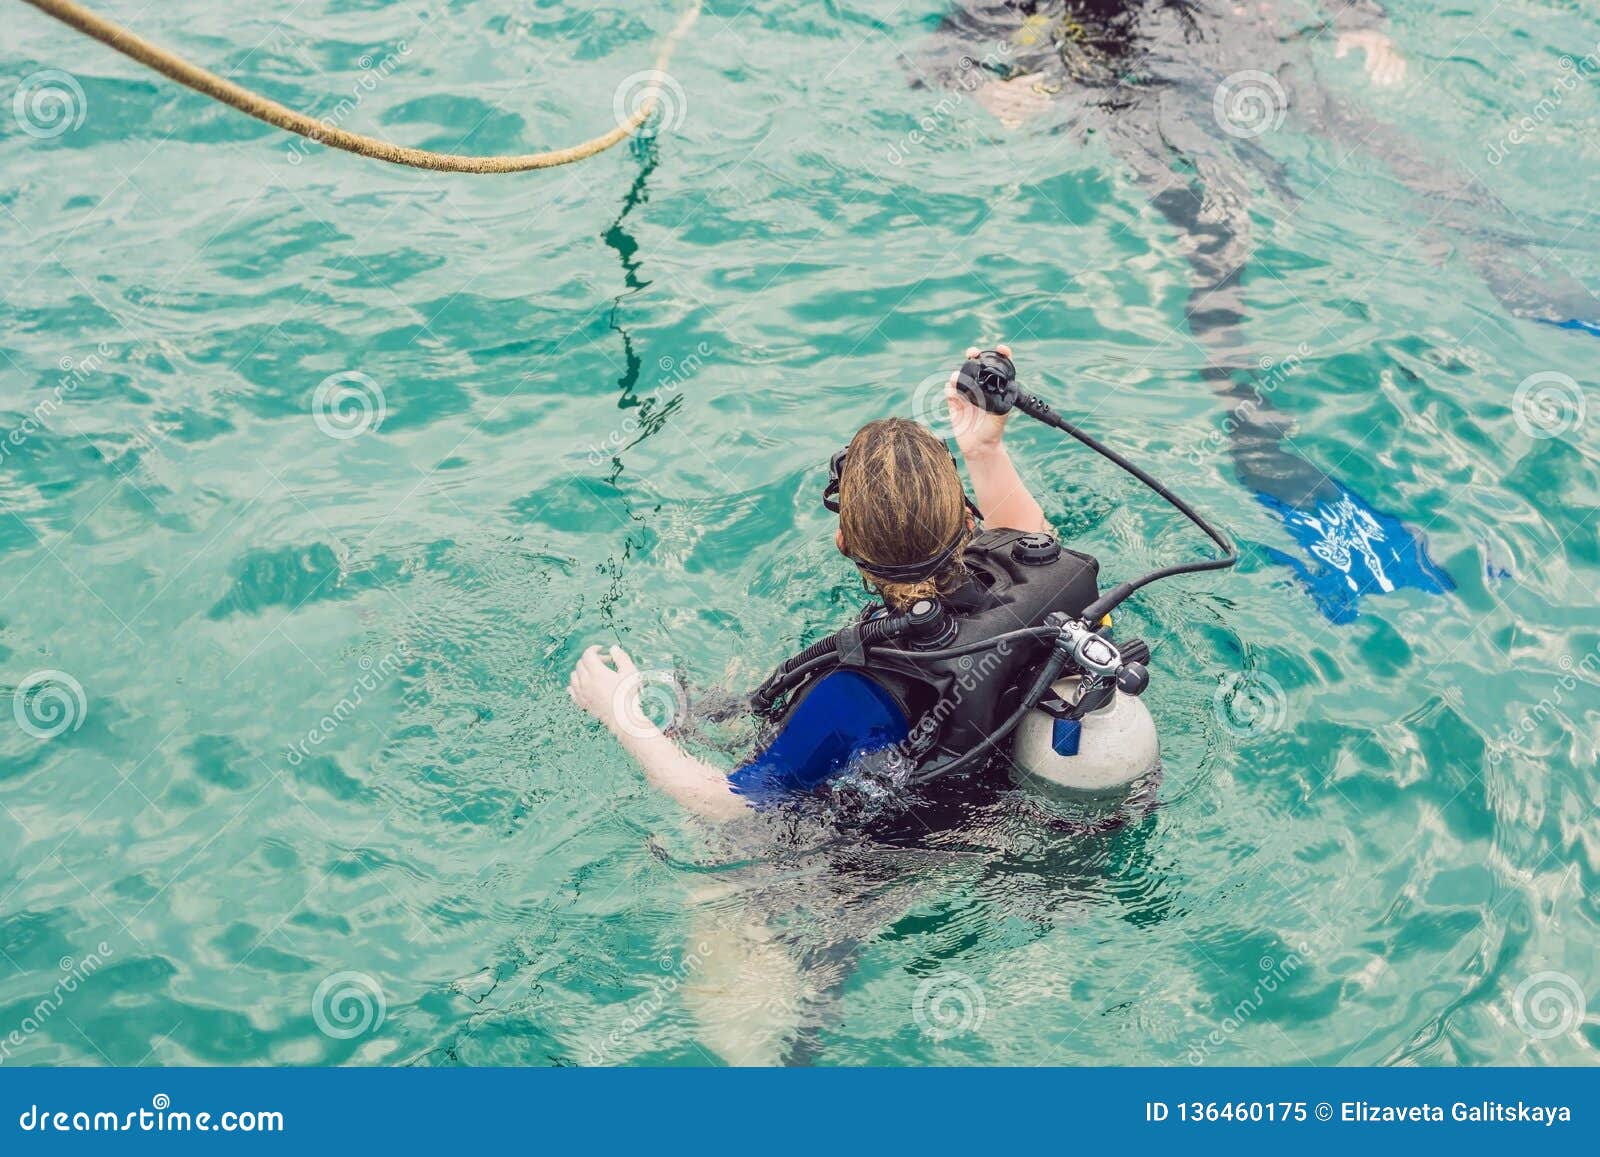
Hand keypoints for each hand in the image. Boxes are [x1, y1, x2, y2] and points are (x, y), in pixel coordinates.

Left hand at [568, 644, 657, 737]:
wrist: (626, 719)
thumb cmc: (630, 695)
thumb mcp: (630, 672)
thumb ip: (621, 658)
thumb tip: (613, 648)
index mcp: (597, 673)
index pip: (588, 655)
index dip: (594, 649)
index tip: (601, 649)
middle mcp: (586, 683)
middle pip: (580, 665)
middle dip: (590, 659)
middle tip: (604, 661)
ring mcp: (583, 695)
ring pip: (574, 677)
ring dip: (581, 671)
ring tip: (593, 672)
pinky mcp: (584, 704)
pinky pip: (572, 692)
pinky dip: (574, 686)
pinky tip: (580, 685)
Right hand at [946, 343, 1013, 457]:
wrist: (979, 446)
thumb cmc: (993, 430)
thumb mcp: (1003, 413)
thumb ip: (1002, 399)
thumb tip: (1002, 384)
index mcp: (992, 387)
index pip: (997, 366)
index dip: (1000, 354)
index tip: (1001, 349)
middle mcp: (979, 387)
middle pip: (974, 364)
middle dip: (973, 355)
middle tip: (972, 353)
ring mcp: (965, 394)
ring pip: (959, 376)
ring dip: (958, 374)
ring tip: (958, 378)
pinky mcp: (953, 402)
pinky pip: (949, 390)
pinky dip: (950, 389)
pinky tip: (953, 394)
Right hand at [973, 75, 1052, 129]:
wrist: (973, 88)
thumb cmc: (993, 81)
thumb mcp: (1010, 79)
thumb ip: (1027, 79)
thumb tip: (1044, 75)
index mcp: (1003, 86)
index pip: (1023, 92)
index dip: (1036, 95)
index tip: (1047, 97)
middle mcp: (1000, 97)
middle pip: (1023, 102)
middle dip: (1038, 105)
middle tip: (1050, 105)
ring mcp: (997, 107)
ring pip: (1019, 111)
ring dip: (1033, 112)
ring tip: (1044, 111)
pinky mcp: (995, 113)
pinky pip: (1012, 117)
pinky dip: (1023, 116)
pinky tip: (1032, 116)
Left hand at [1336, 30, 1406, 87]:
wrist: (1367, 33)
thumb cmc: (1354, 39)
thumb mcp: (1346, 39)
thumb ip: (1341, 45)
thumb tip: (1340, 56)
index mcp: (1371, 38)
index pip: (1374, 47)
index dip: (1372, 58)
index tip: (1367, 69)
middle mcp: (1383, 41)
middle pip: (1385, 54)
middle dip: (1381, 68)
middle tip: (1374, 81)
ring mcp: (1390, 47)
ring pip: (1394, 58)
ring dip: (1392, 71)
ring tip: (1386, 83)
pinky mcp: (1394, 52)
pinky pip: (1400, 60)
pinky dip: (1400, 69)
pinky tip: (1398, 80)